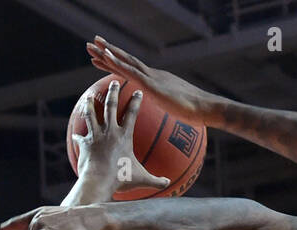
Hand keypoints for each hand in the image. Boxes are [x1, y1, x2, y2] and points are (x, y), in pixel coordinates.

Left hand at [74, 78, 170, 196]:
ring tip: (89, 96)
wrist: (99, 181)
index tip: (138, 91)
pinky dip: (78, 136)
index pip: (132, 114)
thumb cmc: (121, 179)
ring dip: (90, 104)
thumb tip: (168, 183)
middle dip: (113, 92)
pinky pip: (80, 137)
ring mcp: (96, 135)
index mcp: (124, 136)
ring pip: (91, 114)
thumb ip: (155, 181)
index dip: (136, 101)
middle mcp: (110, 131)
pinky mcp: (85, 144)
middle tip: (114, 82)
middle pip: (110, 106)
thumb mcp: (141, 179)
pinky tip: (74, 135)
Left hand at [87, 36, 219, 126]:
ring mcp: (151, 77)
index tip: (101, 58)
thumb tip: (161, 118)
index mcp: (155, 81)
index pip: (131, 70)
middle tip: (91, 44)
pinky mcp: (152, 84)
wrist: (205, 108)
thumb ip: (165, 110)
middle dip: (107, 52)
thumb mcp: (174, 111)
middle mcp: (152, 74)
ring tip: (93, 44)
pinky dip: (118, 63)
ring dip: (107, 52)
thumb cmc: (194, 114)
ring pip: (125, 61)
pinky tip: (106, 56)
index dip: (115, 63)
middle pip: (125, 60)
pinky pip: (131, 71)